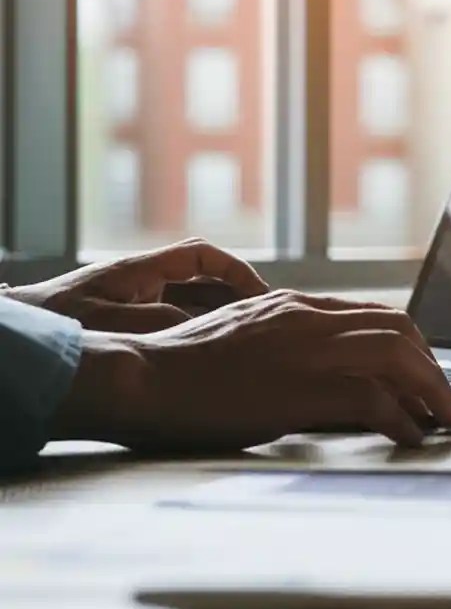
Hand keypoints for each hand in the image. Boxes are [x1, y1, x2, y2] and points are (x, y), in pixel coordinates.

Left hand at [5, 238, 268, 332]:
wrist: (17, 342)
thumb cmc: (53, 327)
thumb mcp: (108, 322)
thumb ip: (158, 320)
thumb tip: (201, 324)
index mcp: (139, 271)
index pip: (203, 256)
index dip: (238, 272)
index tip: (261, 296)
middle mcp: (142, 281)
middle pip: (205, 278)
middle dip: (238, 295)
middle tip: (266, 320)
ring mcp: (137, 302)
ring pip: (193, 300)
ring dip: (222, 314)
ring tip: (248, 337)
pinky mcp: (130, 323)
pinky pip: (177, 321)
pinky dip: (200, 331)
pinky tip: (214, 352)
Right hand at [50, 290, 450, 451]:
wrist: (141, 376)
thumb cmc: (178, 368)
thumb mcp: (240, 337)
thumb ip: (283, 345)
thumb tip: (313, 374)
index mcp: (294, 305)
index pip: (375, 314)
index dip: (410, 345)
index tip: (425, 372)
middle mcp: (309, 318)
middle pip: (400, 329)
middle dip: (434, 367)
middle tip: (447, 401)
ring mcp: (308, 349)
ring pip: (400, 356)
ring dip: (434, 392)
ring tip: (448, 422)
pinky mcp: (302, 387)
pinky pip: (374, 398)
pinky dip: (404, 419)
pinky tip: (414, 438)